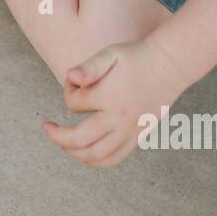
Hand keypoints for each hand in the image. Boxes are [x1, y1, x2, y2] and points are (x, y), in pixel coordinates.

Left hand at [42, 36, 188, 167]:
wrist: (169, 65)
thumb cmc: (136, 56)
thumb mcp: (110, 54)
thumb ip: (88, 66)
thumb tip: (70, 77)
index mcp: (108, 97)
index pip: (73, 104)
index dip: (67, 91)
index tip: (74, 82)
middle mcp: (119, 118)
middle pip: (79, 138)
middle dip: (58, 135)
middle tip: (47, 128)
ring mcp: (130, 130)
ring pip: (97, 155)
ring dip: (74, 153)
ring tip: (62, 145)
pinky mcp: (139, 135)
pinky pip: (116, 157)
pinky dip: (98, 160)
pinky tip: (87, 155)